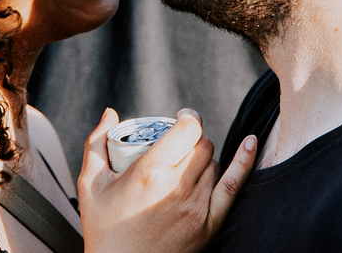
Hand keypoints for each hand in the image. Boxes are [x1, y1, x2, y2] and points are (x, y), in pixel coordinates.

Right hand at [78, 107, 256, 252]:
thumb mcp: (90, 184)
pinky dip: (243, 162)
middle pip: (201, 145)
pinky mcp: (208, 226)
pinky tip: (251, 143)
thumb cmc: (103, 230)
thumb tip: (110, 112)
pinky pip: (232, 187)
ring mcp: (195, 208)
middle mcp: (176, 187)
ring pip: (214, 163)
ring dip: (204, 158)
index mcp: (149, 171)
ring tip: (187, 165)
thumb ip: (95, 143)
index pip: (186, 129)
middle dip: (192, 139)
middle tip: (179, 145)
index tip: (182, 116)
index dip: (187, 116)